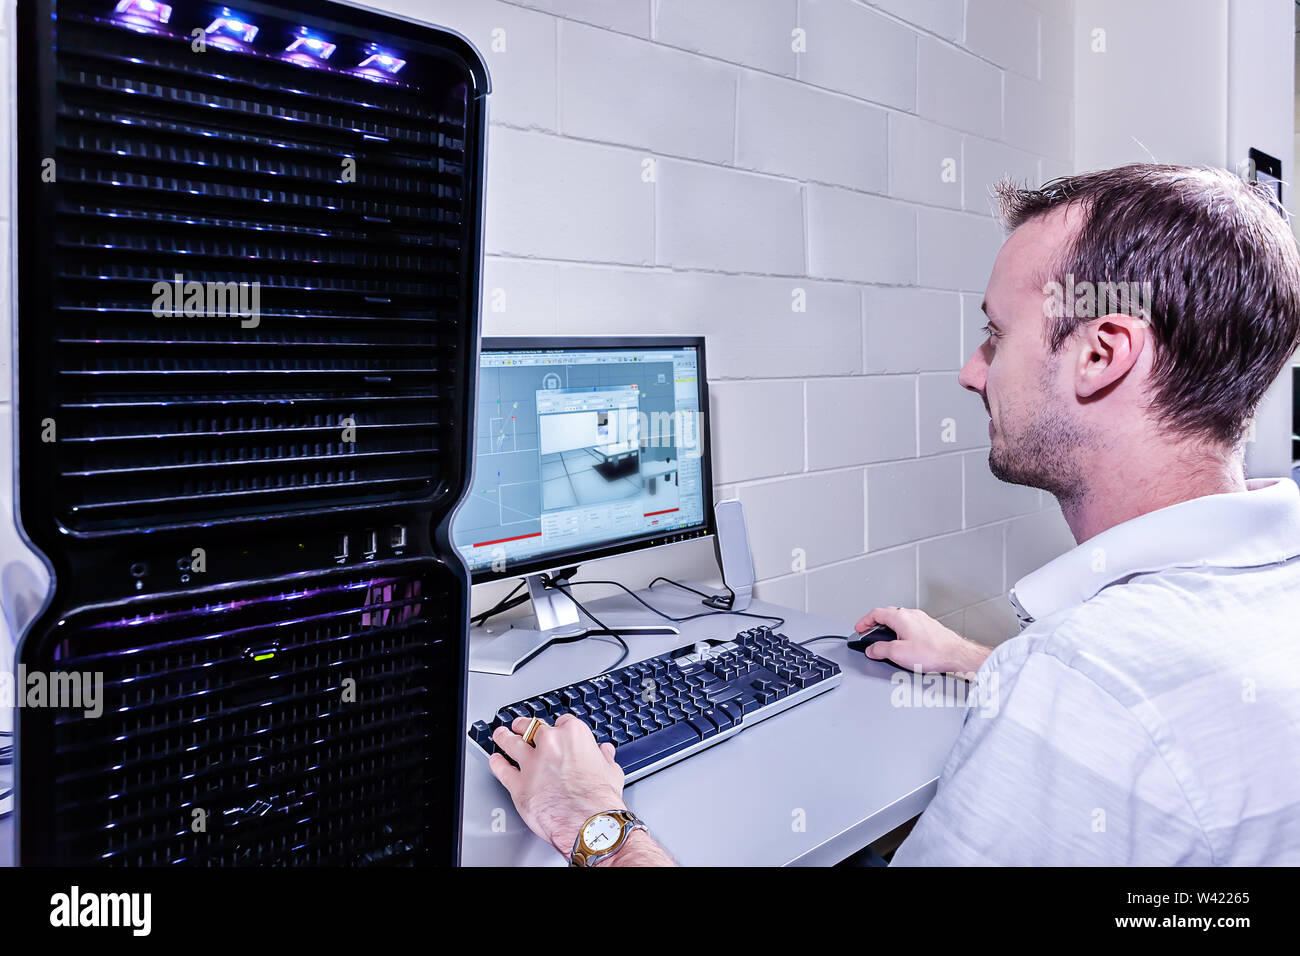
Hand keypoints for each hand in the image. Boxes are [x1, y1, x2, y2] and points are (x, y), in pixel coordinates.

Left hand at [488, 714, 625, 855]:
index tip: (556, 732)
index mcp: (573, 735)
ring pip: (511, 742)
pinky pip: (501, 770)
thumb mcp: (611, 771)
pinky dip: (497, 764)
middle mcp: (550, 743)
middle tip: (521, 727)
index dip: (558, 728)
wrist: (589, 824)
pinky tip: (495, 761)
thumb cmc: (601, 800)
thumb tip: (604, 752)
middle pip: (531, 727)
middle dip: (524, 726)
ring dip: (504, 738)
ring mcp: (531, 763)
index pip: (562, 721)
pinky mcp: (518, 784)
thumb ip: (604, 757)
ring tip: (501, 735)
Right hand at [853, 606, 990, 674]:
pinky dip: (901, 632)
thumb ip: (880, 650)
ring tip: (884, 641)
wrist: (957, 656)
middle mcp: (912, 614)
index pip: (876, 613)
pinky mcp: (930, 628)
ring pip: (900, 620)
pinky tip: (904, 643)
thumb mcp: (898, 654)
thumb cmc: (933, 652)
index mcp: (901, 617)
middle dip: (875, 624)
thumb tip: (871, 649)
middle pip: (887, 615)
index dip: (864, 621)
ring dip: (888, 628)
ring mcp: (922, 620)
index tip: (859, 628)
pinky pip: (910, 626)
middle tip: (868, 634)